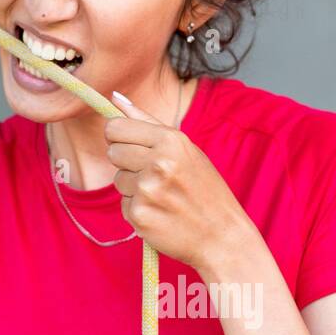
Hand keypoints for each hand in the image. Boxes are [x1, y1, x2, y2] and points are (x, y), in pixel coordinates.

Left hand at [105, 89, 259, 278]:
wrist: (222, 236)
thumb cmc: (203, 188)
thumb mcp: (184, 148)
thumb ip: (147, 122)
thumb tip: (114, 98)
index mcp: (171, 140)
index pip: (115, 127)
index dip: (120, 138)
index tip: (133, 146)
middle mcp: (158, 162)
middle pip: (112, 152)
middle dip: (127, 163)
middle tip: (155, 175)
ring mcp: (147, 190)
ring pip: (117, 180)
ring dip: (133, 188)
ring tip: (163, 195)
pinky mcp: (139, 215)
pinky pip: (123, 205)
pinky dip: (138, 210)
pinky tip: (161, 213)